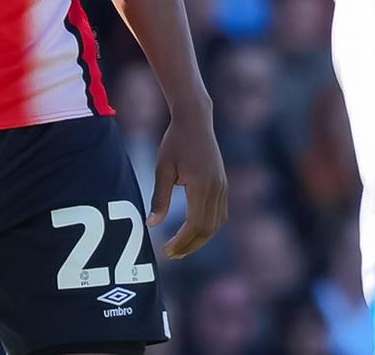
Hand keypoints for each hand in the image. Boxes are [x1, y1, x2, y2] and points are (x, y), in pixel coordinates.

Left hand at [148, 112, 227, 259]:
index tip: (167, 251)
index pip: (195, 225)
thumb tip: (152, 225)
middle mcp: (217, 189)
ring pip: (216, 223)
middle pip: (208, 229)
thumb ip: (159, 197)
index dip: (182, 242)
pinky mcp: (222, 183)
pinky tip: (194, 230)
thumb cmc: (175, 141)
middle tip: (172, 255)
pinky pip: (220, 213)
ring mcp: (222, 186)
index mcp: (202, 186)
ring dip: (200, 239)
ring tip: (181, 247)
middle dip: (190, 246)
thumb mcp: (163, 168)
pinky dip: (208, 226)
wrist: (195, 120)